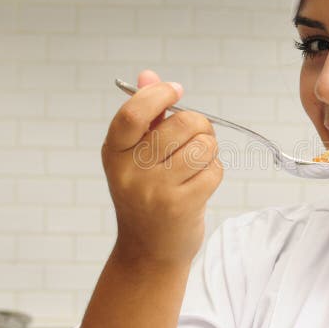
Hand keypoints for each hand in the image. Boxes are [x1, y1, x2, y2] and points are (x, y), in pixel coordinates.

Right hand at [101, 70, 222, 265]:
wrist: (148, 252)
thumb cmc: (146, 195)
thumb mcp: (135, 156)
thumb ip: (144, 114)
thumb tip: (150, 75)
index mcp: (114, 152)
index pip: (133, 113)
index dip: (159, 94)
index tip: (175, 91)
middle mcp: (130, 171)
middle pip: (182, 123)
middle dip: (199, 126)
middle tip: (196, 138)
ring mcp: (155, 190)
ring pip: (203, 146)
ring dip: (209, 150)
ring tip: (197, 163)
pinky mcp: (181, 206)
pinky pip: (214, 170)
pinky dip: (214, 172)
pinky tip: (200, 183)